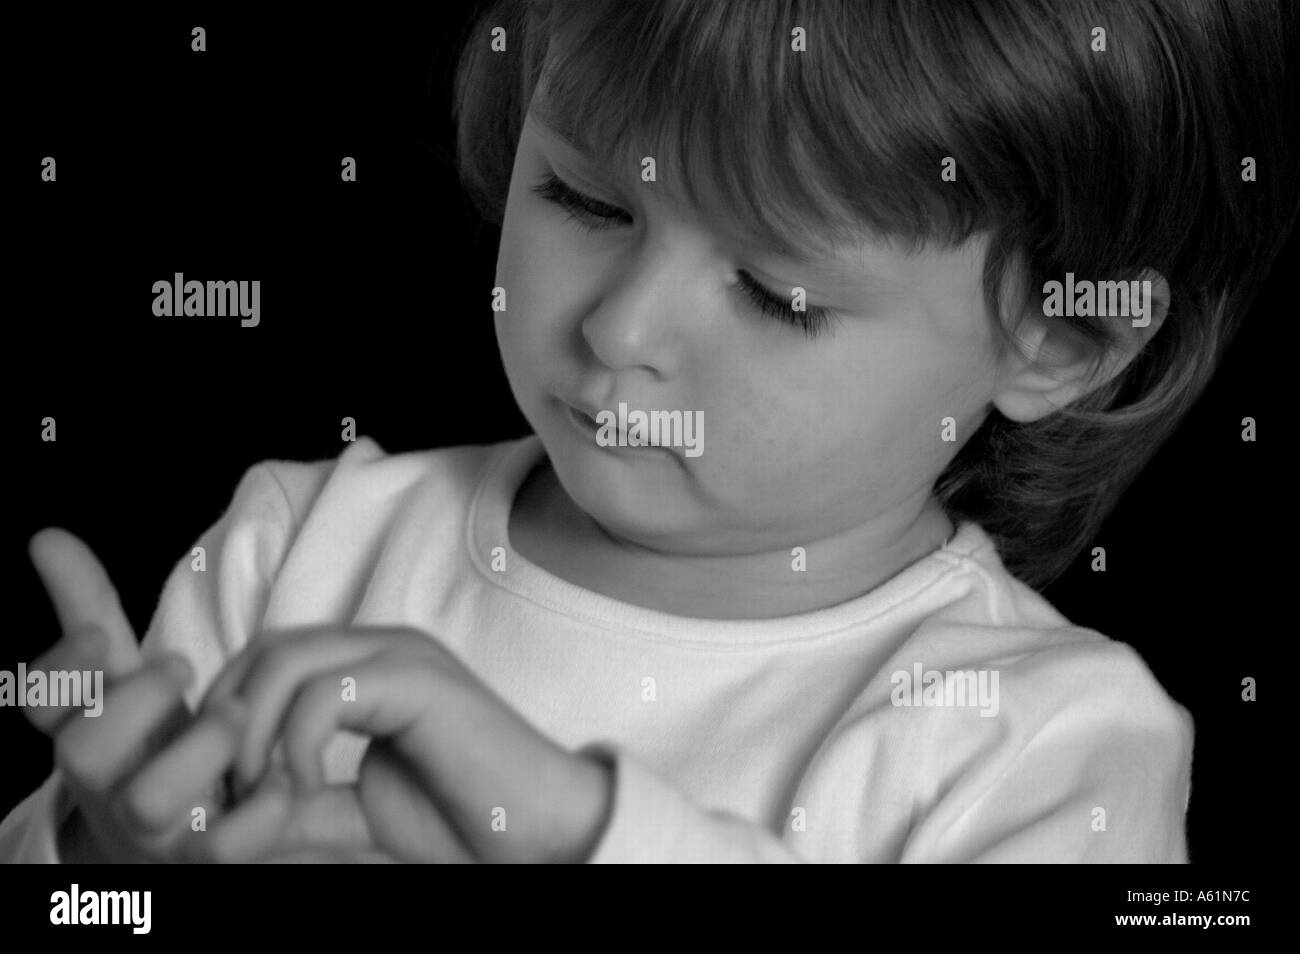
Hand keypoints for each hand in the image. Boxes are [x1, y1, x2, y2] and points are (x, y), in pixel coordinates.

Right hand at [26, 528, 397, 863]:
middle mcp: (108, 785)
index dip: (62, 670)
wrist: (182, 835)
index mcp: (86, 733)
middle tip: (184, 667)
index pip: (43, 705)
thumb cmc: (153, 741)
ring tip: (240, 715)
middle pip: (80, 754)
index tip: (101, 638)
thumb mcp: (124, 677)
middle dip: (134, 702)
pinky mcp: (205, 861)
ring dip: (200, 746)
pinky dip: (260, 808)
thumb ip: (90, 612)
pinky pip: (222, 847)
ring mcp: (153, 829)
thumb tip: (48, 537)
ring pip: (149, 799)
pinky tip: (282, 775)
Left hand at [201, 625, 614, 862]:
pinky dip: (297, 745)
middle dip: (226, 719)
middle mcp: (385, 646)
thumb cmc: (465, 819)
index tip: (220, 787)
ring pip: (286, 661)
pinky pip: (326, 694)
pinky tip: (309, 789)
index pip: (269, 658)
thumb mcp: (358, 808)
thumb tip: (229, 808)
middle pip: (267, 648)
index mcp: (372, 666)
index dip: (228, 715)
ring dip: (251, 733)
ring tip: (259, 793)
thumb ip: (299, 797)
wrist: (541, 832)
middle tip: (226, 790)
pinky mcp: (418, 680)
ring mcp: (404, 656)